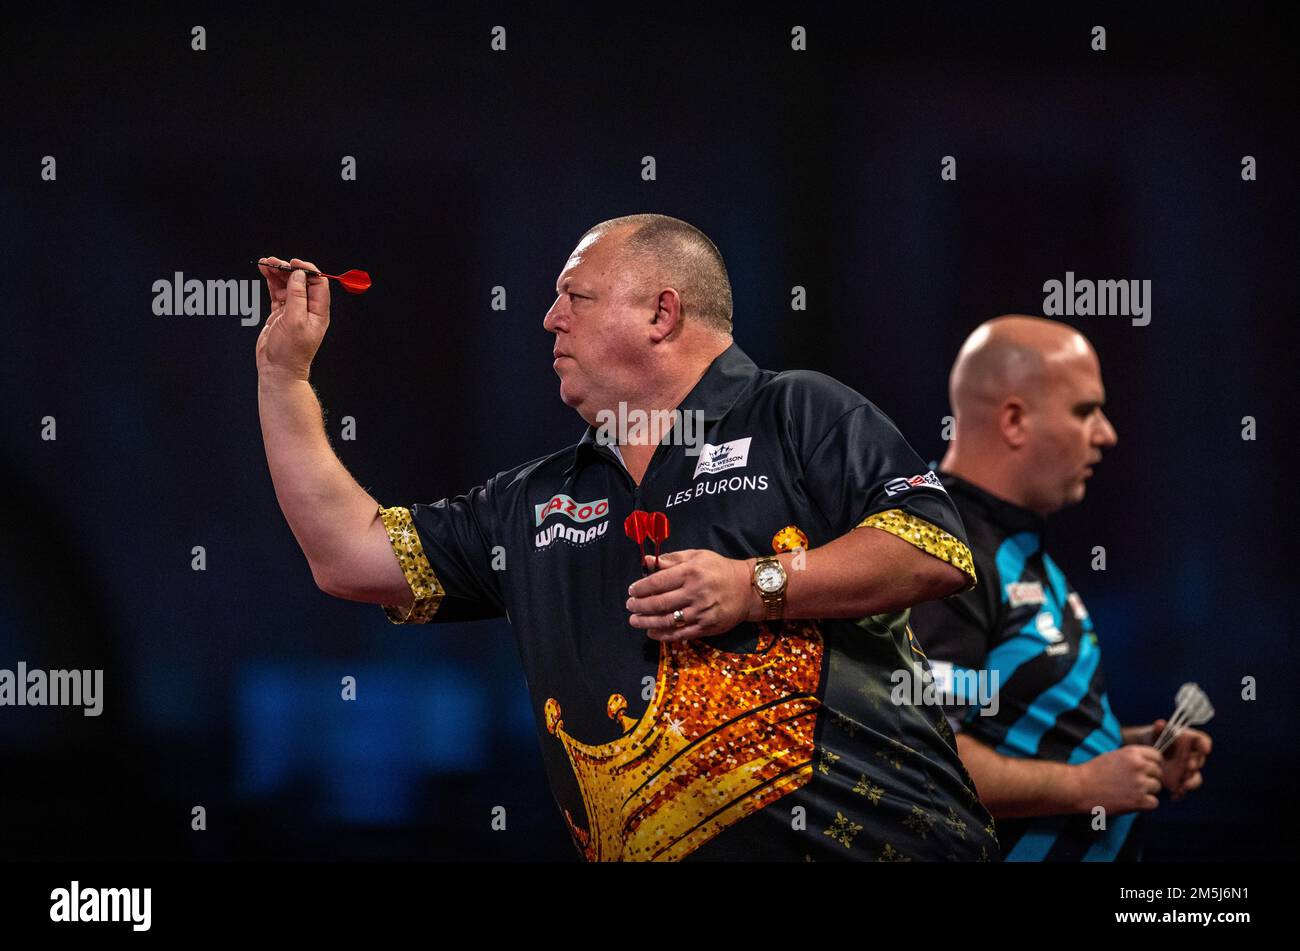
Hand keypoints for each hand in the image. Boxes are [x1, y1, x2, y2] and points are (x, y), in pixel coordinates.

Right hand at [255, 256, 330, 380]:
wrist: (277, 369)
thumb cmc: (290, 352)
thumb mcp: (295, 321)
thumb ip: (297, 296)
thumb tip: (299, 275)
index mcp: (318, 312)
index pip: (318, 284)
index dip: (307, 270)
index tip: (294, 263)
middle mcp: (307, 309)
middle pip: (301, 282)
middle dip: (288, 269)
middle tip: (274, 262)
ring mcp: (293, 310)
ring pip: (287, 285)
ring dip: (277, 273)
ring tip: (265, 263)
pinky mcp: (280, 313)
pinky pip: (277, 292)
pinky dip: (271, 281)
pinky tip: (264, 272)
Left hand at [626, 550, 754, 641]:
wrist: (747, 589)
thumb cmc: (719, 569)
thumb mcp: (697, 556)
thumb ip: (671, 559)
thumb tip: (647, 560)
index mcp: (691, 572)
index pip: (658, 582)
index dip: (641, 588)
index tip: (632, 590)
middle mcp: (695, 592)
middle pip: (659, 602)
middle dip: (640, 606)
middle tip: (629, 606)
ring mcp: (701, 612)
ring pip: (667, 620)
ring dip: (647, 622)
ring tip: (634, 620)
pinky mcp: (706, 627)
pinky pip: (680, 633)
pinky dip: (663, 634)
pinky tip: (652, 633)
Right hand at [1073, 745, 1162, 814]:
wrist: (1079, 787)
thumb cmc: (1093, 772)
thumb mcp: (1113, 756)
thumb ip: (1131, 758)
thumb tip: (1147, 763)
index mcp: (1132, 753)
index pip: (1157, 756)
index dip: (1152, 763)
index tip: (1145, 769)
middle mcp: (1139, 766)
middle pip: (1158, 772)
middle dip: (1150, 777)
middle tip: (1136, 783)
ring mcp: (1140, 784)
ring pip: (1157, 787)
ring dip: (1148, 791)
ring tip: (1132, 792)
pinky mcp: (1138, 800)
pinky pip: (1154, 803)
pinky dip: (1145, 804)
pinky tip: (1133, 801)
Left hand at [1151, 718, 1211, 800]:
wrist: (1143, 752)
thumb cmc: (1152, 738)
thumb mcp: (1154, 733)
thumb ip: (1158, 729)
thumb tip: (1160, 723)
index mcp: (1189, 742)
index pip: (1202, 741)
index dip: (1205, 744)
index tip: (1205, 749)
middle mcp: (1191, 756)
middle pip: (1199, 761)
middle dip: (1195, 764)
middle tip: (1189, 765)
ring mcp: (1186, 770)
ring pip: (1195, 778)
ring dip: (1192, 782)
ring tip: (1184, 784)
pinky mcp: (1179, 782)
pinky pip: (1183, 789)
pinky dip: (1180, 793)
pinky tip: (1174, 795)